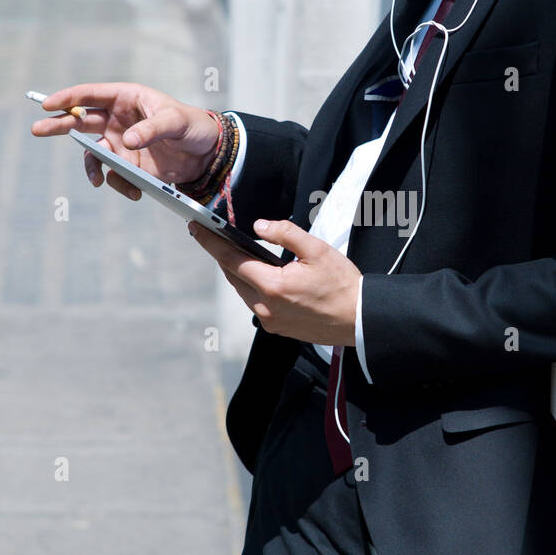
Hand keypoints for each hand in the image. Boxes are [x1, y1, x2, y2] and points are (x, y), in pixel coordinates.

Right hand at [31, 82, 220, 199]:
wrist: (208, 155)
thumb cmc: (193, 127)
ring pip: (93, 153)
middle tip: (37, 129)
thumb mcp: (177, 122)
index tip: (48, 104)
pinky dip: (117, 184)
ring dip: (92, 167)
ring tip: (98, 181)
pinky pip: (112, 175)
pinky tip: (134, 193)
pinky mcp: (129, 165)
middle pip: (80, 120)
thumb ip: (153, 128)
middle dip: (58, 124)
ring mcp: (121, 143)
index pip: (91, 94)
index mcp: (127, 98)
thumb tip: (126, 141)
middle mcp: (118, 119)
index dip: (68, 97)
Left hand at [189, 217, 360, 346]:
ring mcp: (270, 320)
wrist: (359, 319)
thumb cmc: (342, 285)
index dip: (211, 242)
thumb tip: (260, 226)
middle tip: (214, 235)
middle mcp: (266, 307)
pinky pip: (254, 304)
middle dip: (223, 255)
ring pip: (243, 291)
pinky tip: (260, 276)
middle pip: (233, 276)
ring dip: (238, 272)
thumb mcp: (317, 250)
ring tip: (238, 253)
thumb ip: (285, 233)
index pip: (231, 259)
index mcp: (273, 286)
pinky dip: (252, 287)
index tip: (196, 228)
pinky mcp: (276, 328)